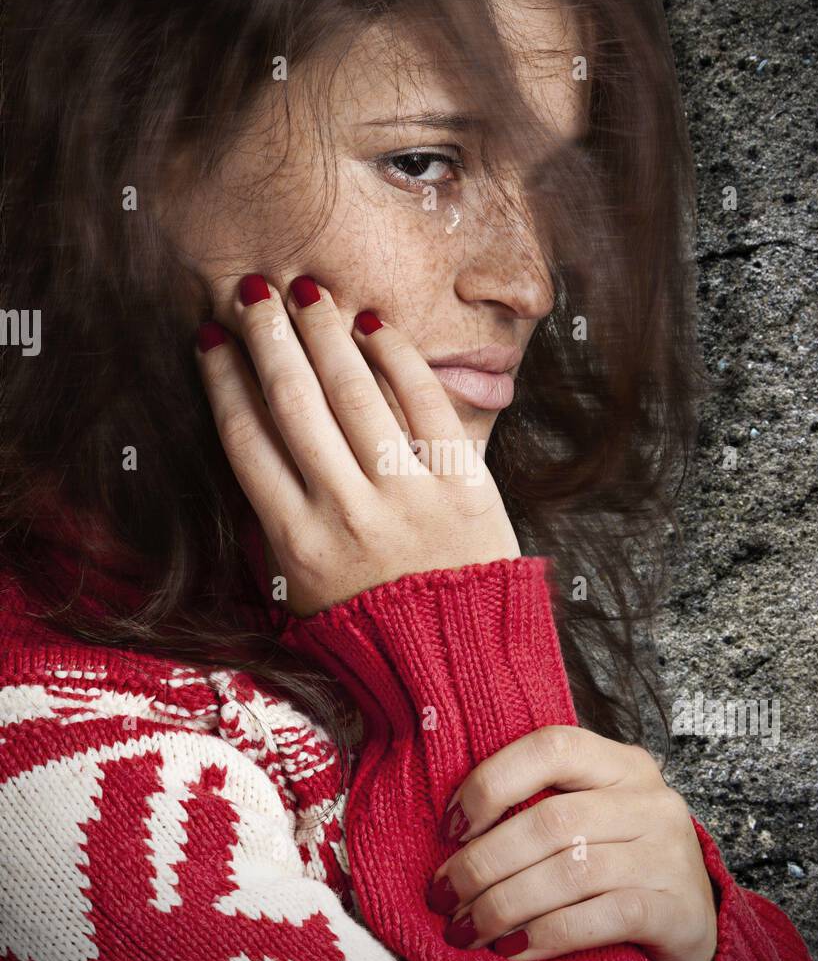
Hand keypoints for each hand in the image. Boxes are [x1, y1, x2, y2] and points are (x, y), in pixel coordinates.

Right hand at [195, 272, 519, 615]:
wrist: (460, 669)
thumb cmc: (376, 630)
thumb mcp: (303, 596)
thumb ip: (276, 528)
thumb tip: (251, 447)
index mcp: (297, 543)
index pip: (247, 439)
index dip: (224, 380)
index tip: (212, 339)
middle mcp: (345, 512)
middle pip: (292, 403)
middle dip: (267, 338)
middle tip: (253, 293)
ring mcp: (406, 495)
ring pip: (353, 393)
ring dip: (324, 333)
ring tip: (306, 291)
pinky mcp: (463, 484)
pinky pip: (424, 404)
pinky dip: (397, 358)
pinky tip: (373, 325)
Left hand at [426, 725, 718, 960]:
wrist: (695, 925)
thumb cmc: (621, 867)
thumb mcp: (591, 820)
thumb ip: (539, 809)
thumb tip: (449, 835)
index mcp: (622, 764)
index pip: (550, 748)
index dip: (491, 783)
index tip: (448, 829)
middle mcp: (650, 801)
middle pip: (549, 821)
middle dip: (482, 862)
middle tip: (443, 897)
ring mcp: (668, 854)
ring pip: (569, 872)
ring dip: (503, 905)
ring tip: (466, 929)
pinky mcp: (677, 910)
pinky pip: (600, 919)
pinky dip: (546, 936)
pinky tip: (513, 953)